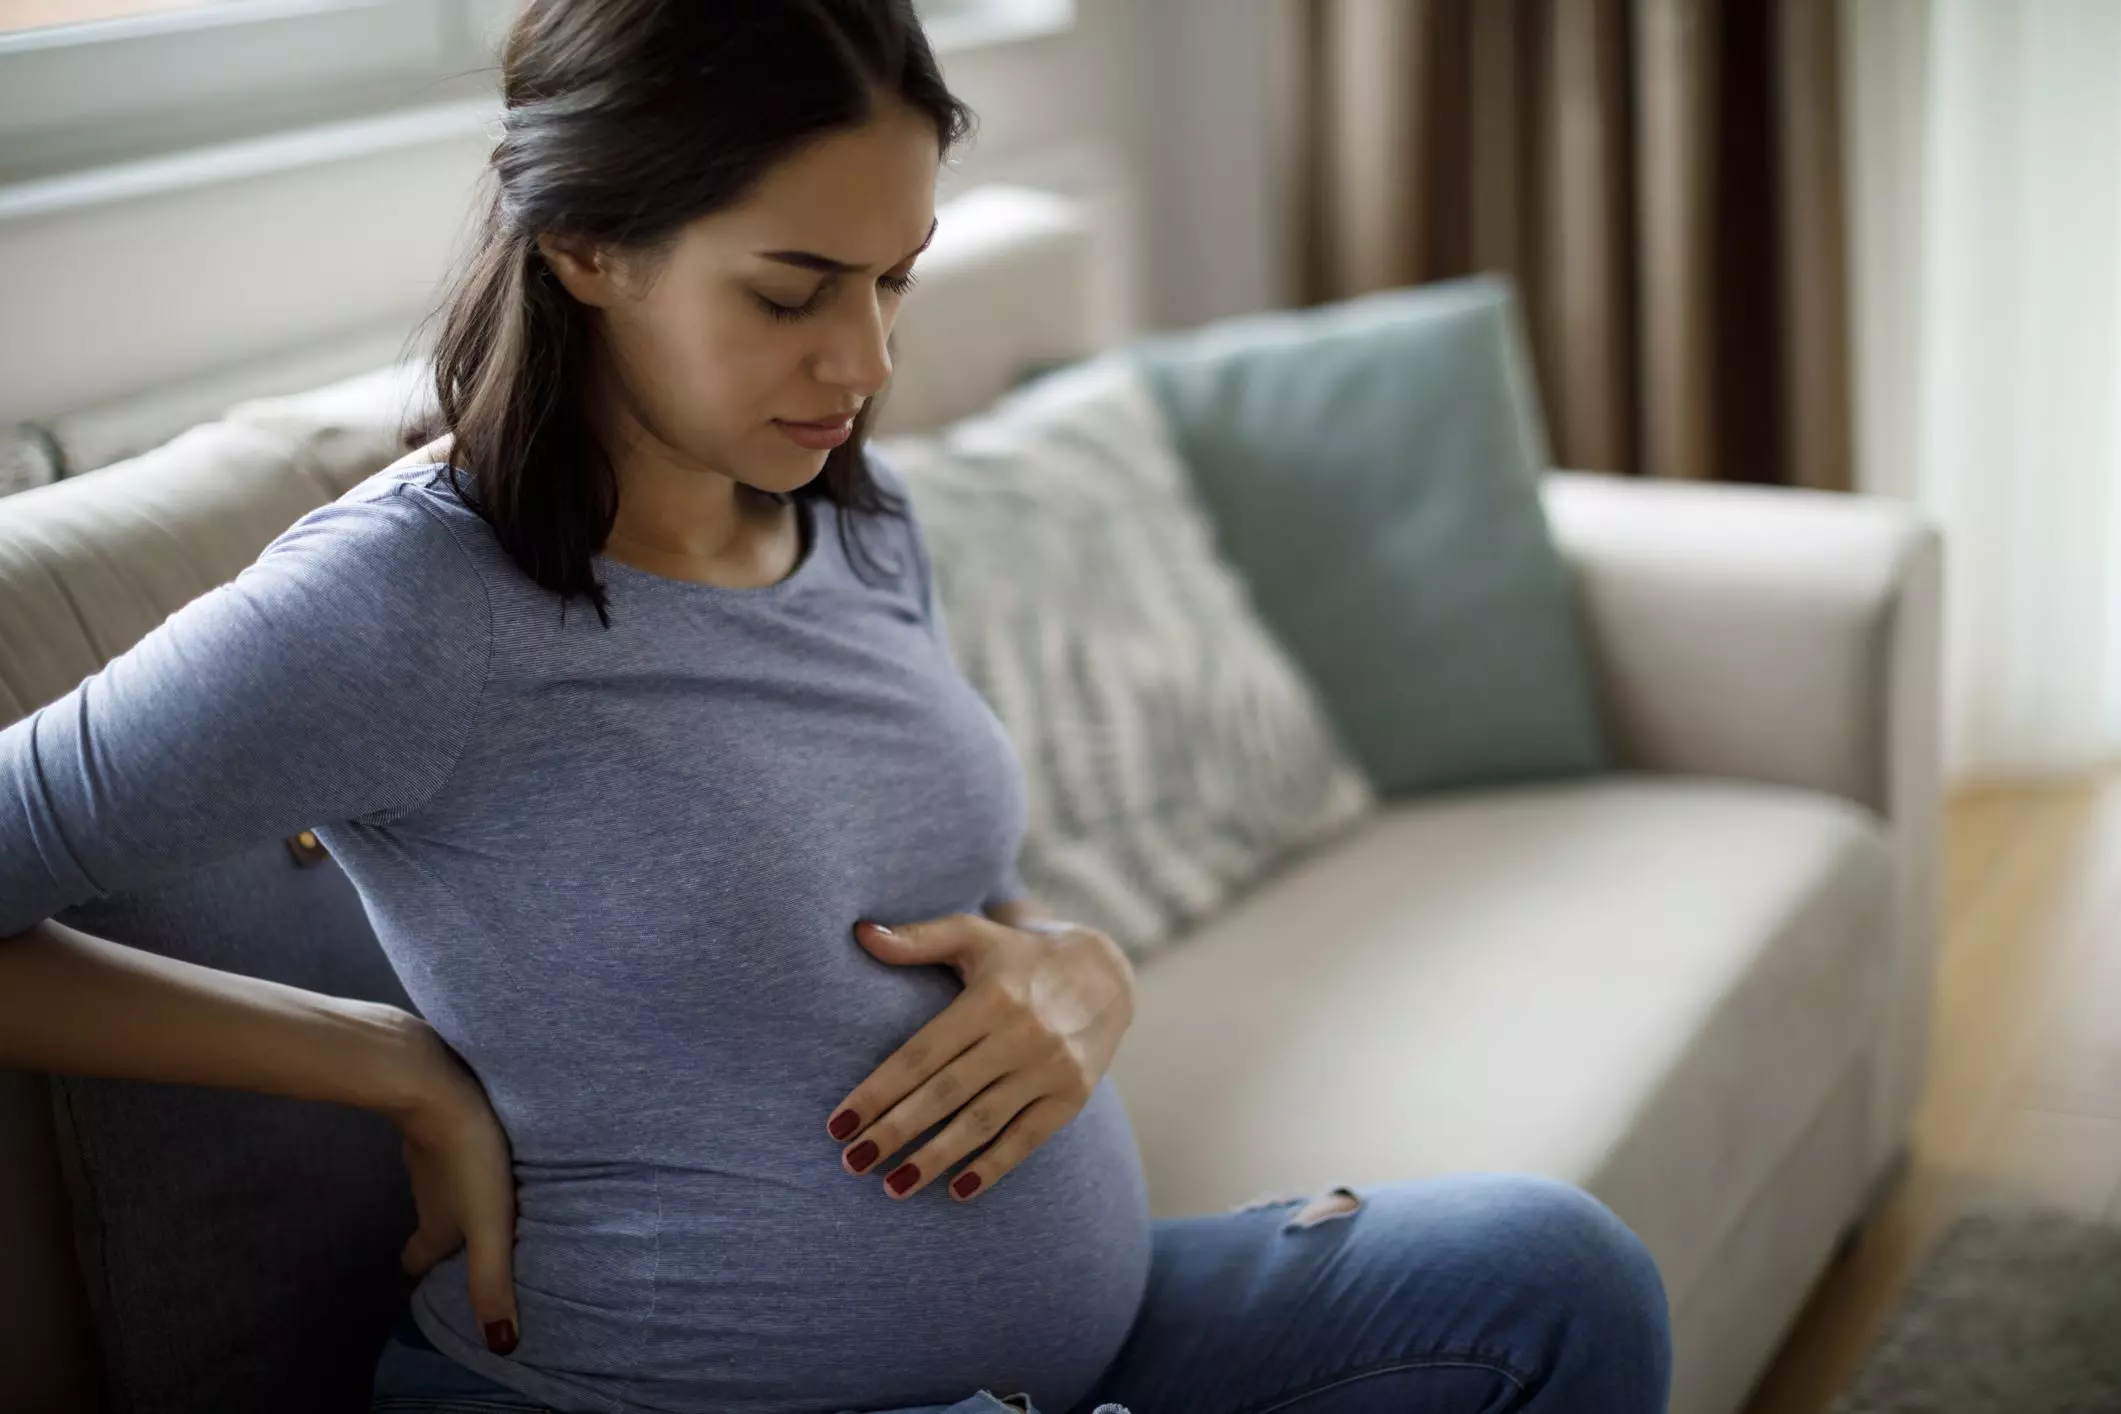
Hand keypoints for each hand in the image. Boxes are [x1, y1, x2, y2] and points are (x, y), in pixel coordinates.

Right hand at [385, 1017, 520, 1354]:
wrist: (436, 1086)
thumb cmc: (468, 1160)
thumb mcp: (490, 1225)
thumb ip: (492, 1280)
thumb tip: (500, 1344)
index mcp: (434, 1223)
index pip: (417, 1258)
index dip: (425, 1269)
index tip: (435, 1276)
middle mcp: (423, 1191)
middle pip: (429, 1219)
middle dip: (446, 1231)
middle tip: (473, 1234)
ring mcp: (425, 1152)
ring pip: (437, 1181)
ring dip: (457, 1190)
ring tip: (488, 1190)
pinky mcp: (435, 1117)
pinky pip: (445, 1143)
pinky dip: (461, 1152)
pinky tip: (484, 1142)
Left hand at [828, 912, 1134, 1200]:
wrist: (1105, 975)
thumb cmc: (1020, 957)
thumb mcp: (974, 935)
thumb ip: (918, 939)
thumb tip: (861, 933)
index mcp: (990, 997)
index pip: (922, 1053)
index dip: (878, 1091)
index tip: (838, 1123)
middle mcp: (1021, 1034)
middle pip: (945, 1093)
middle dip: (895, 1131)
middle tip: (852, 1160)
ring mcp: (1050, 1068)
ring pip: (982, 1122)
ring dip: (935, 1159)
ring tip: (892, 1186)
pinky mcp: (1072, 1096)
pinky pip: (1027, 1139)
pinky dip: (993, 1167)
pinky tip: (957, 1190)